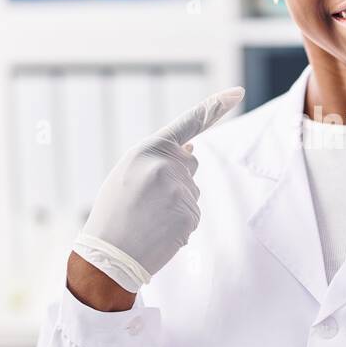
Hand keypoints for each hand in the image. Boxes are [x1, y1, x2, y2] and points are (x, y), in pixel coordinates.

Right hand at [72, 86, 243, 293]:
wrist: (108, 254)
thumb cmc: (114, 213)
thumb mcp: (128, 173)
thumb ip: (160, 157)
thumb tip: (193, 147)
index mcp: (148, 149)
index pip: (188, 123)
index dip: (215, 106)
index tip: (237, 92)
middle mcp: (166, 164)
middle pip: (190, 162)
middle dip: (177, 178)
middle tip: (147, 201)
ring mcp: (179, 189)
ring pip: (192, 191)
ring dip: (177, 205)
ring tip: (149, 219)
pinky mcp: (189, 213)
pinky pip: (194, 215)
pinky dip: (181, 224)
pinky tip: (159, 231)